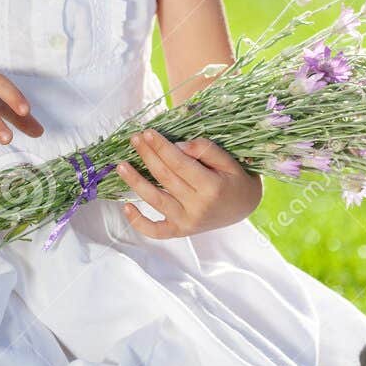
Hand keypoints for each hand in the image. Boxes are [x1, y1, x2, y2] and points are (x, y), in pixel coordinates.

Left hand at [114, 129, 262, 238]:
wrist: (243, 207)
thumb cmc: (235, 179)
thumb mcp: (229, 160)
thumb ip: (206, 150)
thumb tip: (177, 146)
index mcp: (211, 187)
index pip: (179, 164)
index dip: (162, 148)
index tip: (148, 133)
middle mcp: (197, 207)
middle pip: (165, 178)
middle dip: (148, 156)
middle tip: (135, 140)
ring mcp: (187, 222)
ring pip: (155, 201)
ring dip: (135, 182)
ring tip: (121, 165)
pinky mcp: (180, 231)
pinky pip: (155, 231)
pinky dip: (138, 222)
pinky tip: (126, 206)